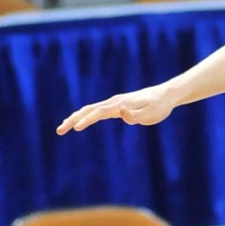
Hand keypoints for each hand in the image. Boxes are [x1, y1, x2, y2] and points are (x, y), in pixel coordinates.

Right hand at [57, 84, 175, 132]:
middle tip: (59, 130)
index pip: (99, 112)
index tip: (75, 128)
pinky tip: (80, 121)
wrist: (165, 95)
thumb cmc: (159, 106)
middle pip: (88, 110)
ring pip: (90, 109)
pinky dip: (85, 115)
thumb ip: (135, 116)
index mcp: (119, 105)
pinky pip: (97, 110)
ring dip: (76, 117)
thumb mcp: (150, 114)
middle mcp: (114, 102)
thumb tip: (120, 113)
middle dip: (73, 119)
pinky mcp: (117, 105)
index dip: (87, 120)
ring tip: (64, 127)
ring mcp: (114, 103)